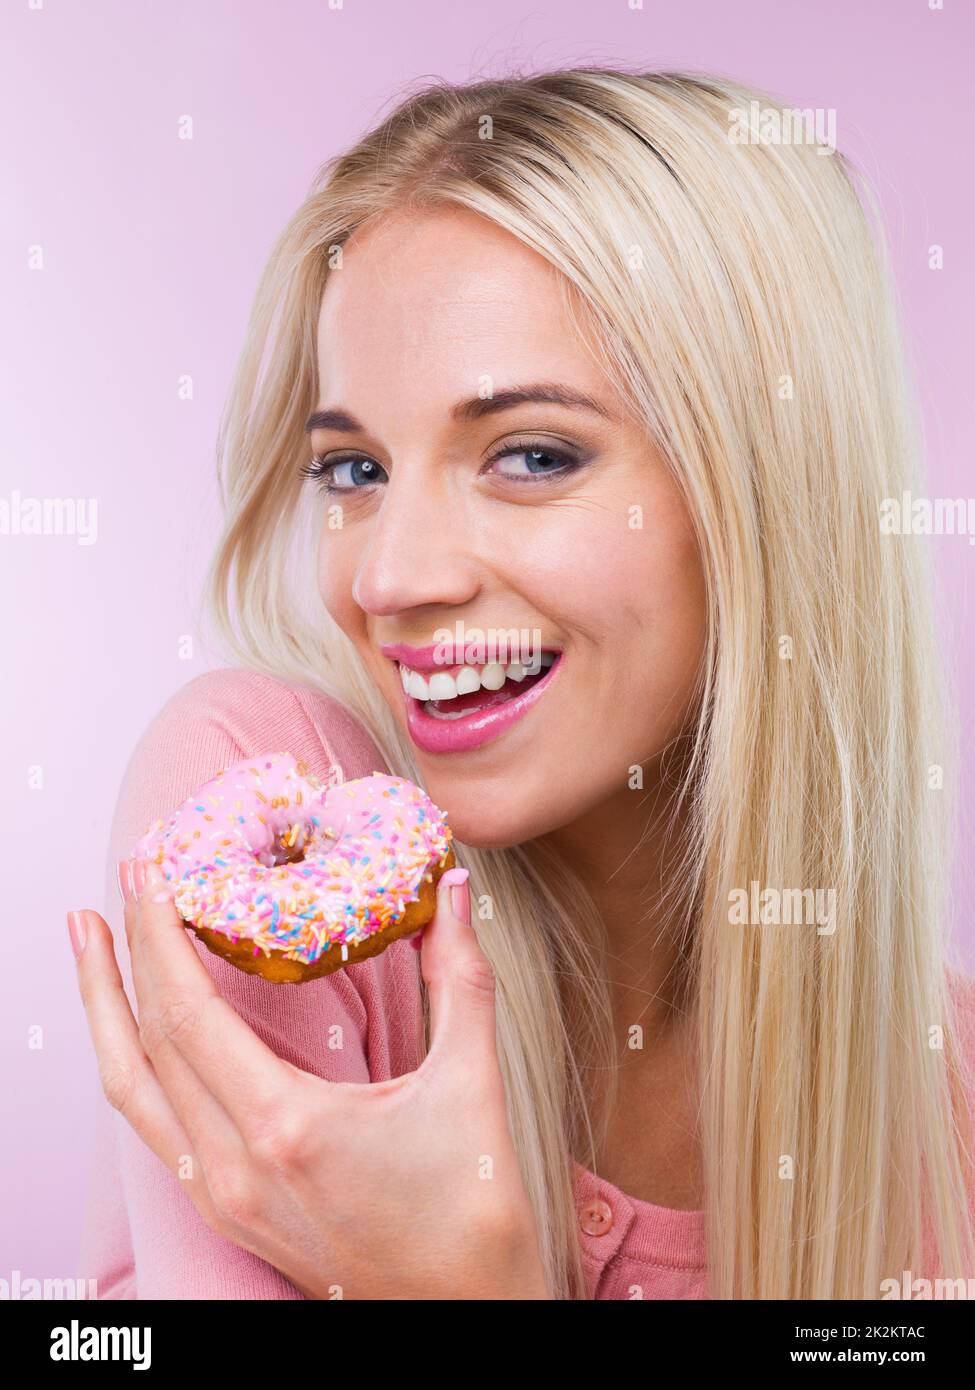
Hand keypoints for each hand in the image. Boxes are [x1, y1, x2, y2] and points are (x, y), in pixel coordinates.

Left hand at [68, 861, 550, 1299]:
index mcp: (285, 1128)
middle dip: (125, 951)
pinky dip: (133, 1059)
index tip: (152, 868)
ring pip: (131, 1090)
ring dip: (106, 1007)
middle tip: (129, 872)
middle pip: (148, 1042)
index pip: (189, 1015)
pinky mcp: (227, 1211)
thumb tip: (456, 889)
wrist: (466, 1310)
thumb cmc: (472, 1208)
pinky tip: (139, 1023)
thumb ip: (462, 978)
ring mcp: (221, 1196)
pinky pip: (154, 1124)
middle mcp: (233, 1167)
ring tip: (92, 939)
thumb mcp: (473, 1084)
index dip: (159, 935)